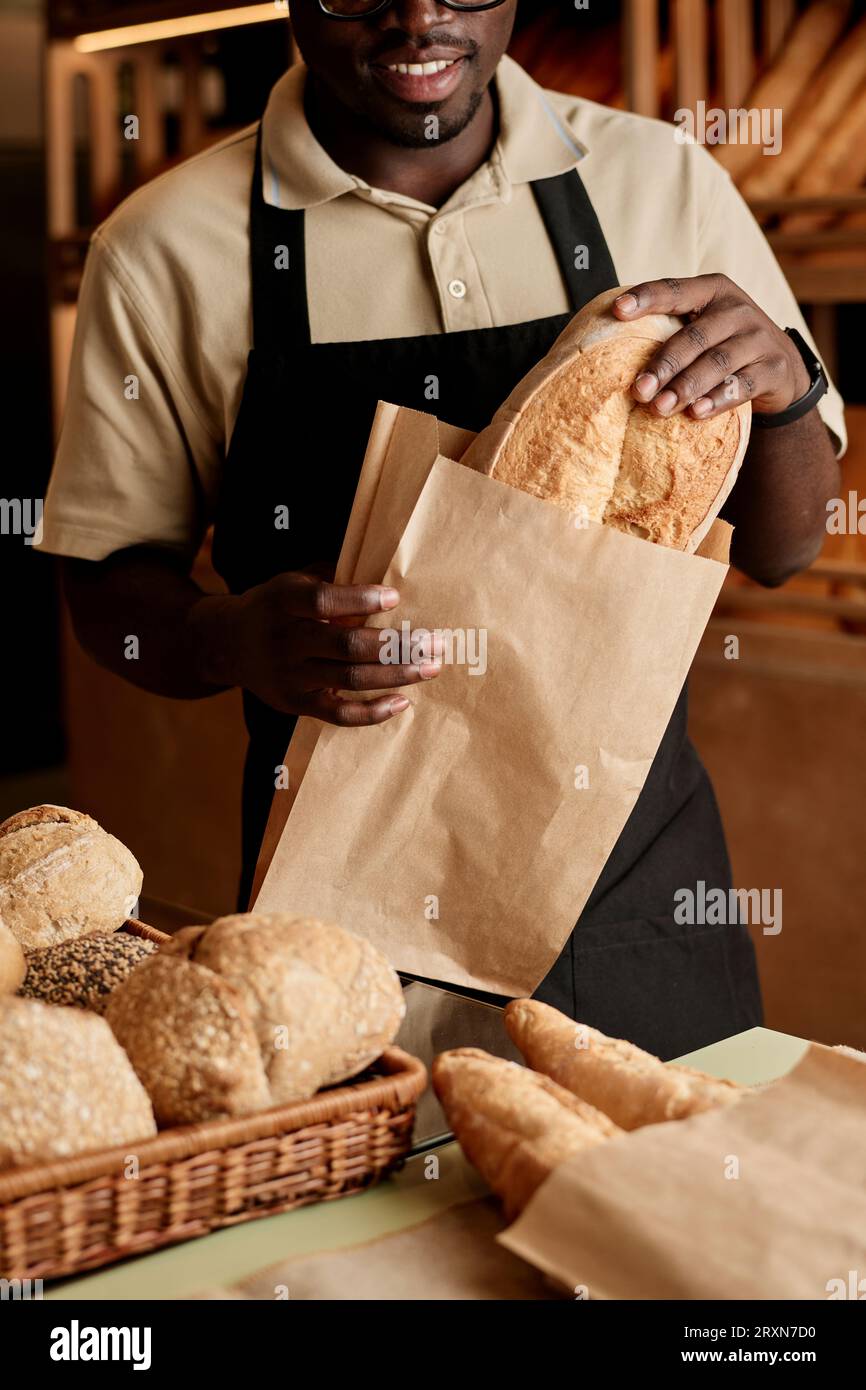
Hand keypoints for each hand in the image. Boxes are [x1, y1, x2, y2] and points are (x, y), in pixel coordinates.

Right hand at [223, 568, 440, 724]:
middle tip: (435, 641)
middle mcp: (283, 641)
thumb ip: (331, 578)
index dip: (359, 599)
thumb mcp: (292, 581)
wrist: (227, 644)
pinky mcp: (296, 704)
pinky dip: (373, 711)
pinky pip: (339, 714)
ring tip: (431, 667)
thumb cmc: (276, 606)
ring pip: (348, 679)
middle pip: (344, 645)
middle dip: (395, 644)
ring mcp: (289, 676)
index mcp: (282, 602)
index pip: (322, 600)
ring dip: (396, 674)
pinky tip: (403, 701)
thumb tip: (385, 577)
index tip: (395, 596)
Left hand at [613, 275, 810, 420]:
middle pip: (694, 337)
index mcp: (712, 291)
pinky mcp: (773, 369)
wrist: (782, 368)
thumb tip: (608, 349)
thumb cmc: (723, 345)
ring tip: (660, 408)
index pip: (675, 290)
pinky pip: (743, 386)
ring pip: (717, 363)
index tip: (617, 311)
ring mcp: (759, 338)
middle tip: (639, 390)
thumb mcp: (703, 326)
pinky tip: (696, 413)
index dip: (646, 298)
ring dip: (686, 387)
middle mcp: (737, 309)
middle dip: (663, 365)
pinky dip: (719, 400)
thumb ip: (669, 329)